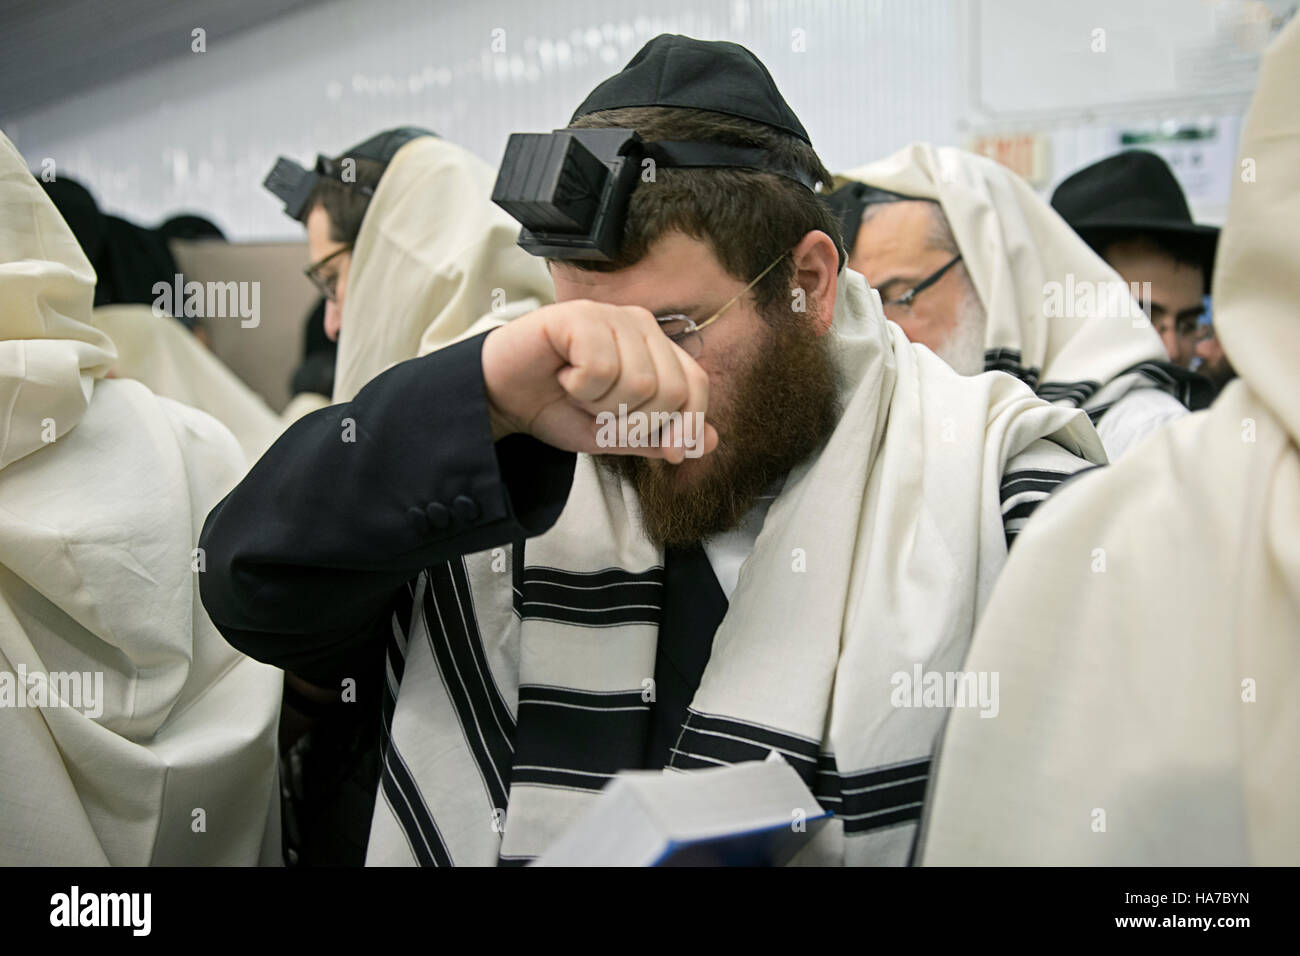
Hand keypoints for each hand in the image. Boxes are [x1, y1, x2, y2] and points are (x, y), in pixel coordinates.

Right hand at [480, 300, 717, 463]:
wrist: (503, 398)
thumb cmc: (558, 408)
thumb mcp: (616, 434)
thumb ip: (660, 435)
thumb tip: (709, 441)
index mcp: (656, 349)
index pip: (696, 385)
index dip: (686, 425)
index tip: (669, 453)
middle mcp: (640, 325)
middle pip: (670, 390)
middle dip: (632, 421)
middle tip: (598, 411)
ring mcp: (610, 316)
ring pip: (637, 381)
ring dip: (601, 404)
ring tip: (577, 391)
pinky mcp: (578, 315)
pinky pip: (601, 367)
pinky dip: (579, 386)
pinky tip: (563, 375)